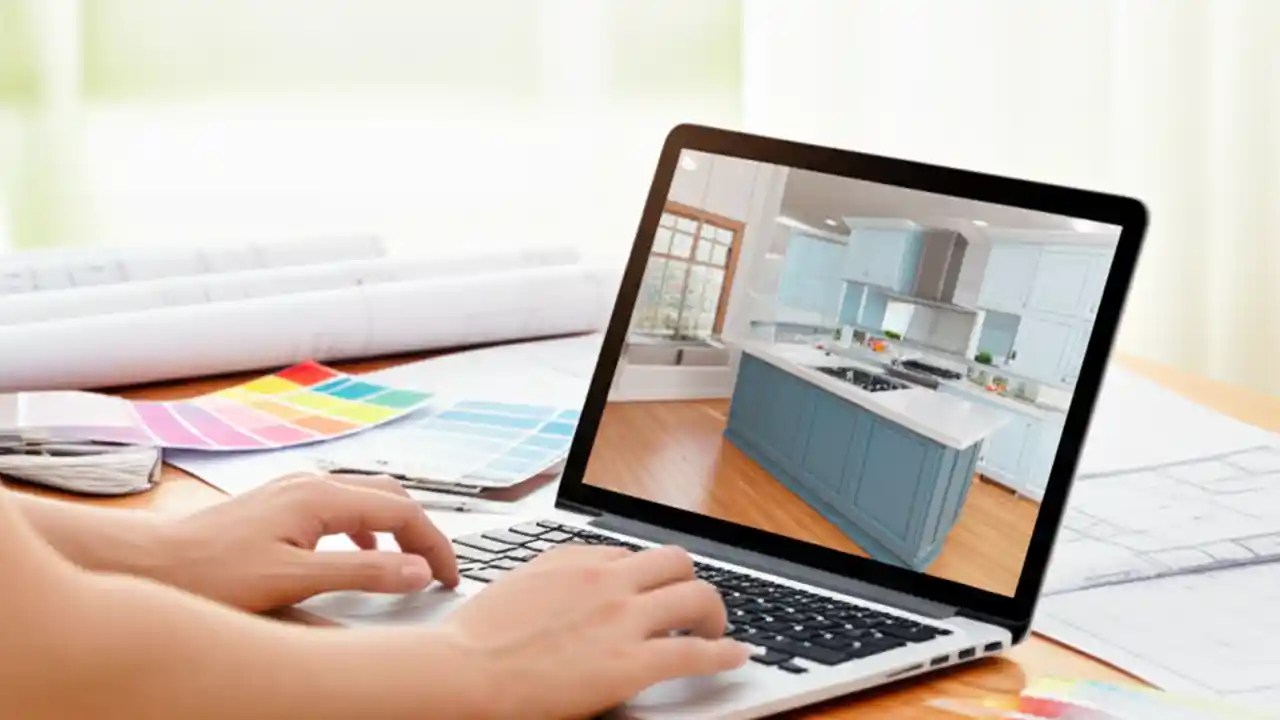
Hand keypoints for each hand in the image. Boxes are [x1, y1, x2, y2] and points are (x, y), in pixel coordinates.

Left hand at [155, 473, 459, 611]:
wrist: (151, 564)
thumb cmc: (210, 573)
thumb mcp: (294, 580)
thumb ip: (361, 574)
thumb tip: (416, 571)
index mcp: (320, 497)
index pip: (402, 511)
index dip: (433, 544)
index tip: (449, 577)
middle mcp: (311, 484)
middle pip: (390, 496)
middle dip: (422, 531)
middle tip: (439, 570)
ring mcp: (294, 491)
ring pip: (366, 499)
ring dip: (396, 528)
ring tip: (410, 562)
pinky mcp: (281, 505)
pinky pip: (341, 507)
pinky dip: (366, 530)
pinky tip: (359, 555)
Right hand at [440, 544, 749, 718]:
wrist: (464, 671)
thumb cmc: (477, 639)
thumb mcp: (518, 584)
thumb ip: (555, 578)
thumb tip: (576, 583)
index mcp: (575, 560)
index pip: (630, 556)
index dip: (646, 578)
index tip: (652, 592)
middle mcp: (606, 580)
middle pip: (675, 563)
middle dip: (689, 583)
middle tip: (693, 607)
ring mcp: (622, 619)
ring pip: (696, 596)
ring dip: (713, 613)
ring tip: (716, 631)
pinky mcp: (632, 662)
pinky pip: (696, 650)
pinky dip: (724, 652)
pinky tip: (735, 655)